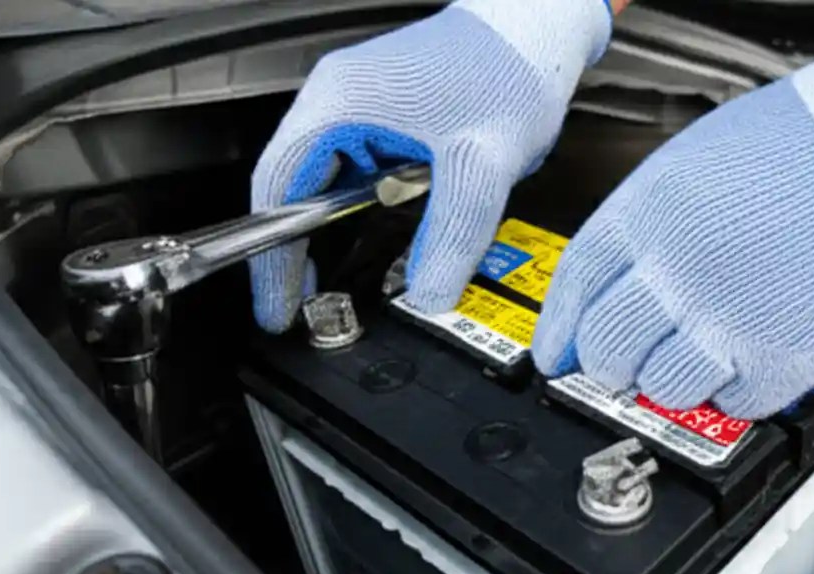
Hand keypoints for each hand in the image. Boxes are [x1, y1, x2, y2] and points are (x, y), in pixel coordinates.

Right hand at [249, 0, 611, 331]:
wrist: (542, 27)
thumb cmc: (511, 64)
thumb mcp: (483, 164)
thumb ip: (452, 236)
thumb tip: (429, 294)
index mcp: (341, 102)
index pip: (278, 188)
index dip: (271, 256)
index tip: (277, 305)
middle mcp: (340, 99)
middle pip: (293, 187)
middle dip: (296, 250)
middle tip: (303, 305)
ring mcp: (361, 105)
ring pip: (329, 183)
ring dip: (334, 230)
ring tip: (335, 281)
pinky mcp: (387, 114)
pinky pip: (360, 172)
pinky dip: (365, 209)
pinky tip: (383, 235)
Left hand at [533, 0, 813, 418]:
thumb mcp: (701, 157)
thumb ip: (655, 221)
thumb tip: (627, 277)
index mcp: (650, 210)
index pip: (576, 289)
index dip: (562, 330)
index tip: (559, 353)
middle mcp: (679, 269)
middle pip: (609, 349)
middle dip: (609, 365)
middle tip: (623, 367)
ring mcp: (730, 319)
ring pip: (663, 390)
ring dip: (670, 385)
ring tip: (695, 362)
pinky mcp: (786, 358)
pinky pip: (735, 404)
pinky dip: (734, 394)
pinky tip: (748, 363)